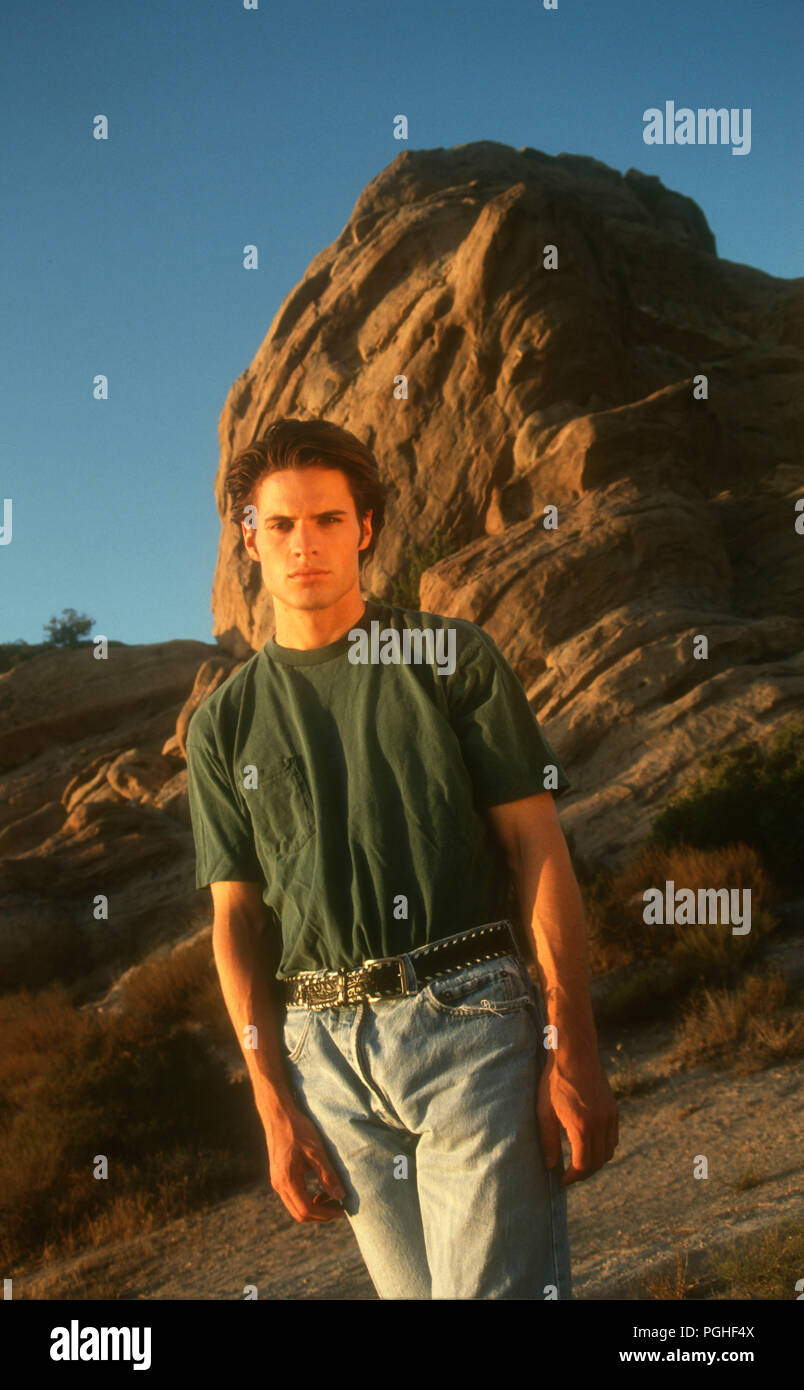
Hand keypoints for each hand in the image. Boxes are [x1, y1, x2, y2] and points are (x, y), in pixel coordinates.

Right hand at [261, 1102, 347, 1221]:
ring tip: (332, 1199)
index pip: (306, 1209)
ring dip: (314, 1209)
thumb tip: (340, 1196)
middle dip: (321, 1215)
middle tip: (339, 1207)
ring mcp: (276, 1182)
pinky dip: (307, 1200)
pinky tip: (320, 1192)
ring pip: (295, 1208)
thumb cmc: (298, 1130)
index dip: (326, 1214)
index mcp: (286, 1180)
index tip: (342, 1211)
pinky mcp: (278, 1177)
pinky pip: (293, 1198)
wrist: (279, 1115)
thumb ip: (327, 1175)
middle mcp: (278, 1185)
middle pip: (300, 1214)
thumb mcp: (316, 1151)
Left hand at [536, 1049, 618, 1185]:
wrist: (575, 1053)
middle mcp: (600, 1124)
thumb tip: (550, 1166)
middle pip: (598, 1162)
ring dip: (595, 1162)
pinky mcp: (614, 1110)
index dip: (572, 1177)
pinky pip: (613, 1139)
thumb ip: (548, 1141)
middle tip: (569, 1174)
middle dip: (583, 1173)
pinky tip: (589, 1145)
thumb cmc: (555, 1081)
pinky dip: (604, 1148)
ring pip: (608, 1152)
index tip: (562, 1180)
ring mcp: (610, 1116)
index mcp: (582, 1126)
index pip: (582, 1165)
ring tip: (579, 1162)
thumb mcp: (544, 1111)